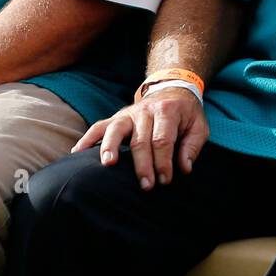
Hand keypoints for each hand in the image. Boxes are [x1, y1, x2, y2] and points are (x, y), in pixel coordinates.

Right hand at [72, 87, 206, 190]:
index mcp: (167, 111)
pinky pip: (99, 127)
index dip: (163, 161)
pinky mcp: (116, 118)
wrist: (172, 88)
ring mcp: (128, 113)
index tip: (165, 180)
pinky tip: (77, 153)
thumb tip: (184, 168)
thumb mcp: (199, 126)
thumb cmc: (186, 114)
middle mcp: (145, 111)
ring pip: (115, 129)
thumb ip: (192, 146)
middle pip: (140, 139)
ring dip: (110, 147)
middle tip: (146, 186)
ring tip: (108, 165)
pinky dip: (87, 139)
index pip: (163, 139)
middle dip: (142, 164)